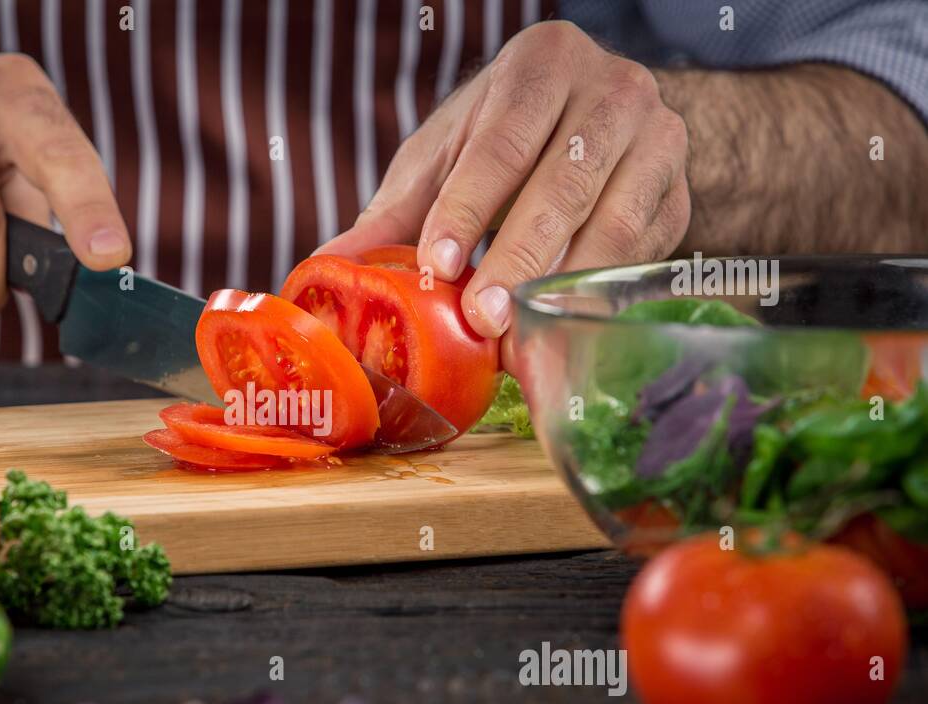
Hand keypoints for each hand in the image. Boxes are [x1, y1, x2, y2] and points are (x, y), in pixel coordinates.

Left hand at [318, 22, 690, 359]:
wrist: (594, 120)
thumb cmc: (504, 137)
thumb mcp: (445, 156)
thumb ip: (394, 210)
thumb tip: (326, 266)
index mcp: (544, 65)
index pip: (503, 142)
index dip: (468, 207)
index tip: (435, 264)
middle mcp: (614, 91)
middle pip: (563, 186)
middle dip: (517, 259)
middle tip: (479, 318)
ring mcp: (659, 141)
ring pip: (613, 224)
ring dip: (561, 288)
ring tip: (513, 337)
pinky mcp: (679, 197)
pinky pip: (639, 256)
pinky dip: (595, 298)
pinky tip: (556, 331)